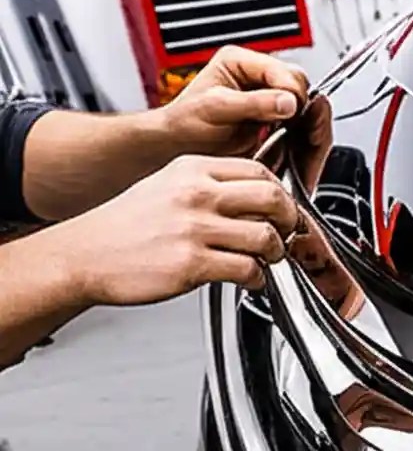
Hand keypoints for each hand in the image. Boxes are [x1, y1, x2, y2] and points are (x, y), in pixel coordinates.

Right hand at [51, 154, 298, 305]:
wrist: (85, 255)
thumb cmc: (127, 225)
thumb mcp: (168, 185)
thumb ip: (211, 186)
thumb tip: (258, 198)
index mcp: (193, 169)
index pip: (259, 172)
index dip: (281, 194)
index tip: (283, 210)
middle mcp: (196, 194)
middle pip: (272, 199)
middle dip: (289, 220)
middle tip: (286, 234)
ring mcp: (194, 229)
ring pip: (265, 237)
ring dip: (276, 253)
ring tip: (266, 259)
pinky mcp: (191, 264)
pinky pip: (247, 269)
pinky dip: (257, 279)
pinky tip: (249, 280)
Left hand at [159, 45, 310, 158]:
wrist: (177, 146)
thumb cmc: (185, 123)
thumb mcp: (216, 109)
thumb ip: (253, 103)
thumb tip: (289, 102)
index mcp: (240, 62)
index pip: (284, 72)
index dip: (292, 94)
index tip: (291, 115)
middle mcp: (258, 77)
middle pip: (301, 88)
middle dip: (304, 111)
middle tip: (301, 132)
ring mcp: (268, 99)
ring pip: (307, 108)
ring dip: (308, 127)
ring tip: (302, 143)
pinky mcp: (274, 120)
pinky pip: (301, 126)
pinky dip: (304, 138)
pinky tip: (297, 149)